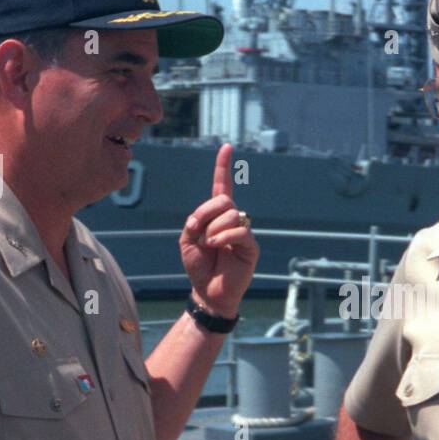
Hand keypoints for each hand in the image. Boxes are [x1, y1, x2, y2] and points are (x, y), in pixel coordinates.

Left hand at [179, 143, 258, 317]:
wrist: (208, 292)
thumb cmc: (198, 267)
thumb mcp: (187, 240)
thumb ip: (195, 221)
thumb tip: (215, 215)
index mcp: (216, 216)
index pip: (221, 187)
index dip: (223, 167)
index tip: (226, 147)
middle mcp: (232, 220)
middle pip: (224, 199)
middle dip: (205, 212)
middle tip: (196, 230)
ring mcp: (243, 233)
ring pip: (231, 214)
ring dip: (213, 228)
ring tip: (208, 244)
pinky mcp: (251, 247)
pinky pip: (240, 230)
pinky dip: (224, 236)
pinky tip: (216, 246)